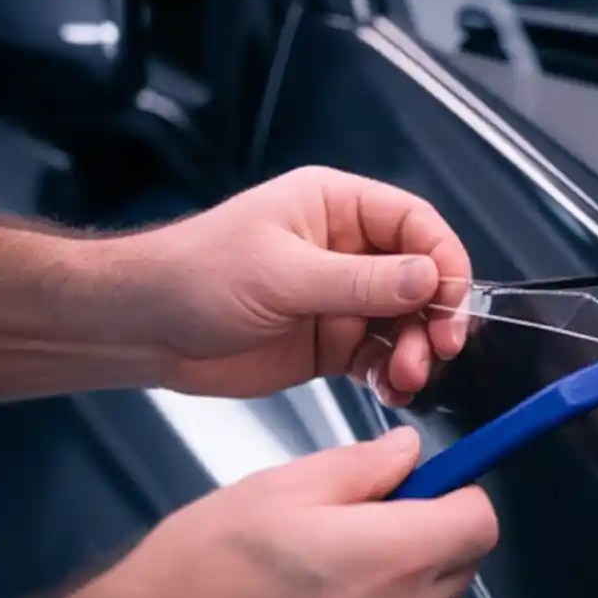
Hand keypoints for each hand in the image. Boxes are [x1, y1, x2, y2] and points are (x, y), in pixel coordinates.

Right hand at [9, 427, 498, 597]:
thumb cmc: (205, 571)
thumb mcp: (286, 487)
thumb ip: (365, 465)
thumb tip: (408, 451)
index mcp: (394, 557)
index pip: (480, 520)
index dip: (458, 491)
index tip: (427, 480)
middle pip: (460, 561)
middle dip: (429, 528)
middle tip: (367, 511)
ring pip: (424, 597)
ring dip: (396, 571)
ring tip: (326, 557)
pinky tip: (314, 595)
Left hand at [128, 166, 471, 400]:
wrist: (143, 329)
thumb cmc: (196, 277)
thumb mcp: (283, 275)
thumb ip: (360, 281)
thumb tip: (427, 279)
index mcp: (336, 208)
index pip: (414, 224)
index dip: (443, 261)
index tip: (453, 301)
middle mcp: (347, 250)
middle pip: (420, 278)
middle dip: (434, 316)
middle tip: (439, 350)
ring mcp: (341, 298)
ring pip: (405, 323)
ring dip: (416, 352)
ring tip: (408, 378)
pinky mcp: (331, 342)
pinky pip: (380, 357)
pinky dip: (393, 375)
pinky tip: (392, 390)